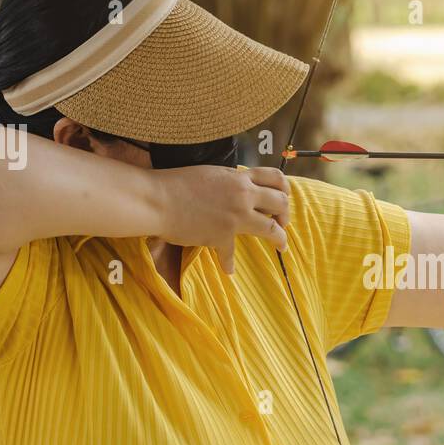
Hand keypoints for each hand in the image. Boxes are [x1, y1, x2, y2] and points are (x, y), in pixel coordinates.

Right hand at [157, 166, 290, 273]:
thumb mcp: (210, 174)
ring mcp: (235, 217)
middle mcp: (243, 195)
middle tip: (282, 223)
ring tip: (281, 246)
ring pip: (272, 228)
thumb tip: (239, 188)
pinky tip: (229, 270)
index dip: (284, 189)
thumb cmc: (177, 183)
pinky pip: (231, 255)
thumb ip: (230, 182)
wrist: (157, 200)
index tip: (283, 199)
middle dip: (286, 214)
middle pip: (281, 202)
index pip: (276, 177)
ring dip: (280, 239)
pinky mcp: (222, 237)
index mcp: (239, 178)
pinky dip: (229, 264)